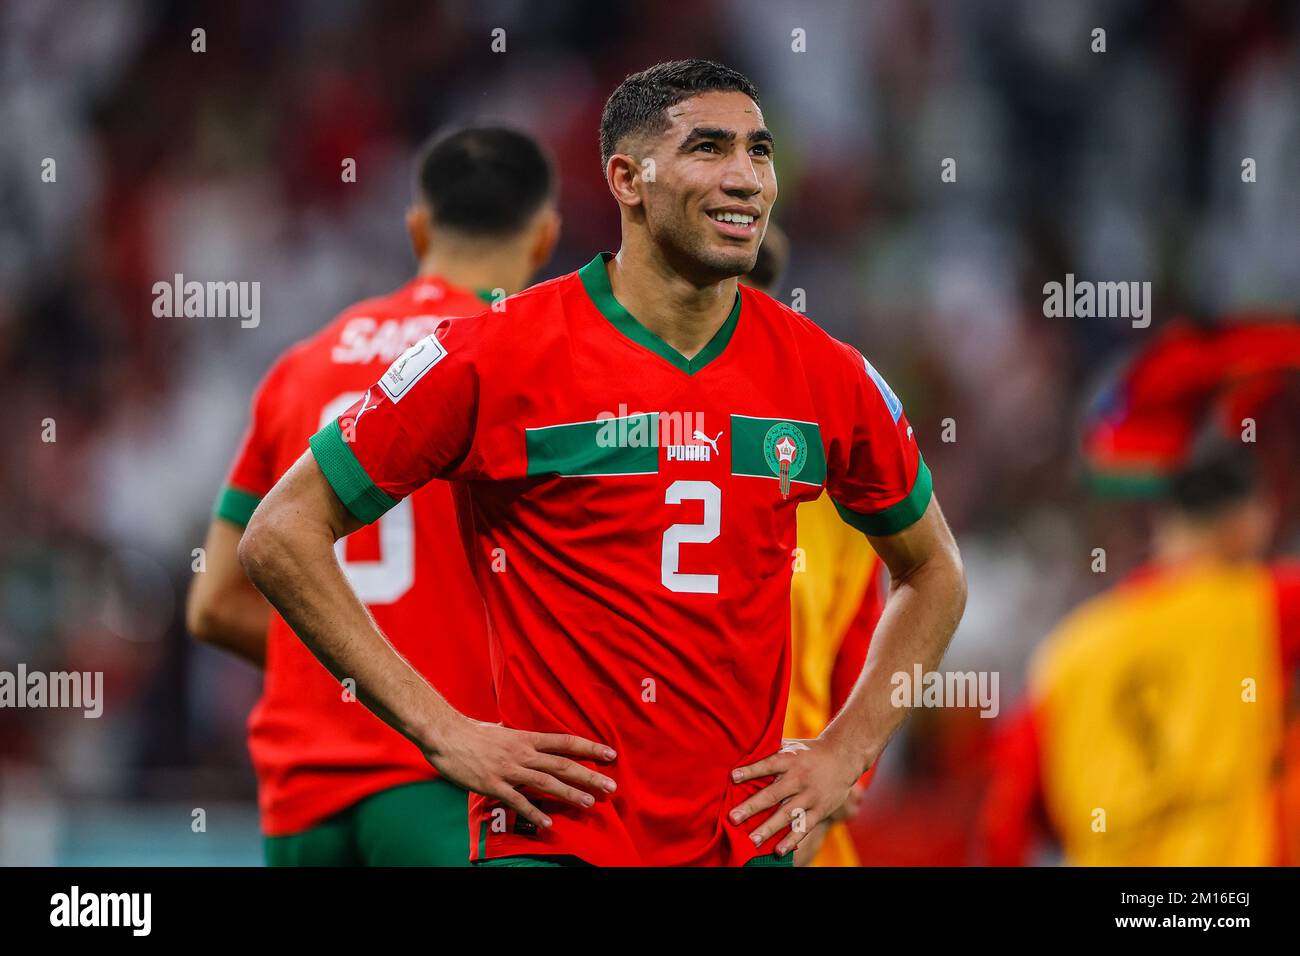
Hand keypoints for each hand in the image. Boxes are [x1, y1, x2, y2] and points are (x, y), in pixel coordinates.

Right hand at [427, 718, 616, 829]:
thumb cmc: (472, 732)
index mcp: (526, 738)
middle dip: (589, 776)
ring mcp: (510, 769)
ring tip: (589, 804)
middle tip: (611, 787)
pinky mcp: (494, 784)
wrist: (446, 734)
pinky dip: (534, 812)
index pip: (565, 742)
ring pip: (547, 782)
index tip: (609, 753)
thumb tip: (522, 734)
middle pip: (563, 764)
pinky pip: (518, 801)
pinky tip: (549, 823)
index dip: (589, 748)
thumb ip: (516, 736)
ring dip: (570, 794)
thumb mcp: (500, 730)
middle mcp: (523, 753)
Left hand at [729, 736, 863, 857]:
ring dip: (769, 828)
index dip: (751, 771)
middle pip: (774, 794)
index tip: (732, 777)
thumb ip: (772, 750)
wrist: (844, 758)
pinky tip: (778, 851)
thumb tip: (743, 751)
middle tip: (733, 818)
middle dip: (752, 806)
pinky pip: (804, 827)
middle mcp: (799, 778)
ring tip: (752, 840)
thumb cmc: (809, 752)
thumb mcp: (792, 746)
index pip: (768, 764)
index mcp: (790, 759)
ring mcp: (811, 796)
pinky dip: (791, 840)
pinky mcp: (820, 810)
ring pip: (787, 814)